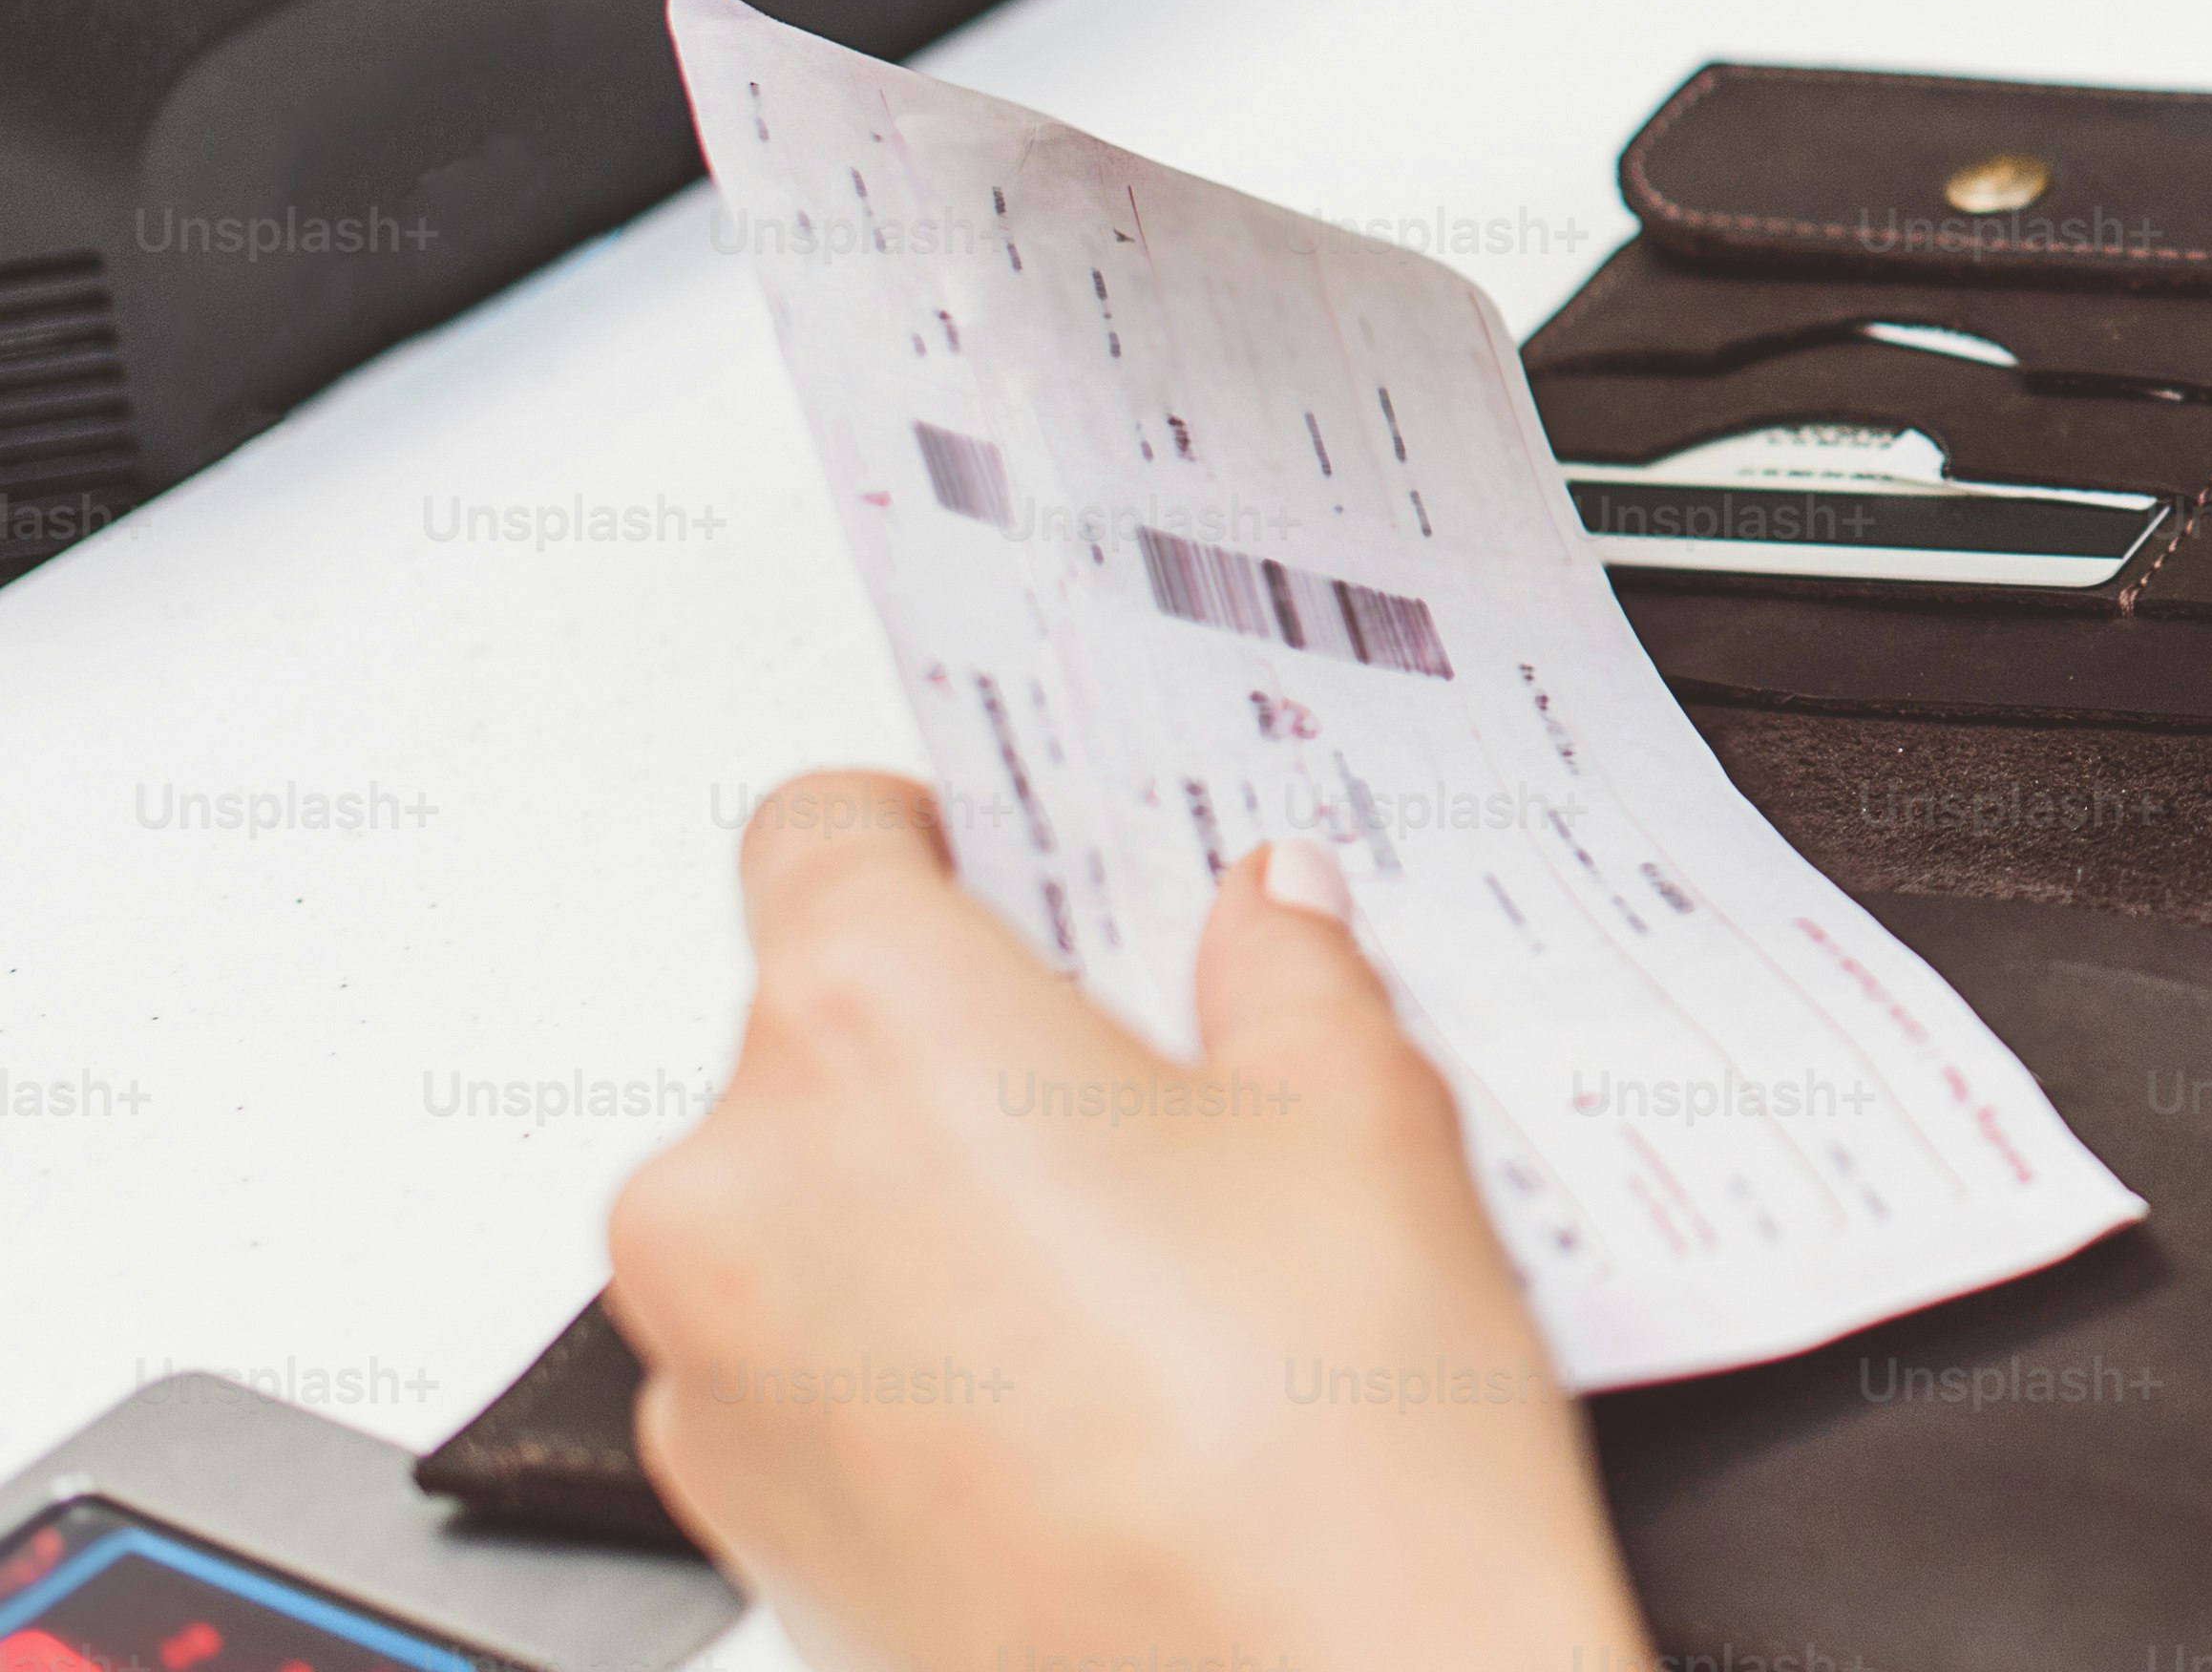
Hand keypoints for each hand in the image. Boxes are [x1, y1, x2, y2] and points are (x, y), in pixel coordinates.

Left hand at [608, 774, 1649, 1671]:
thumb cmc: (1326, 1454)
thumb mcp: (1363, 1123)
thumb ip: (1286, 976)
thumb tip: (1266, 919)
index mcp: (870, 1032)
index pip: (820, 832)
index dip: (930, 825)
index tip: (1007, 854)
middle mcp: (737, 1193)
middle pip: (810, 1036)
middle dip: (965, 1044)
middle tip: (1147, 1088)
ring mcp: (714, 1377)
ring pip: (804, 1212)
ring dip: (931, 1204)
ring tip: (1147, 1269)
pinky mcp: (740, 1522)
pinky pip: (801, 1369)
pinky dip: (912, 1354)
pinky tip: (1095, 1394)